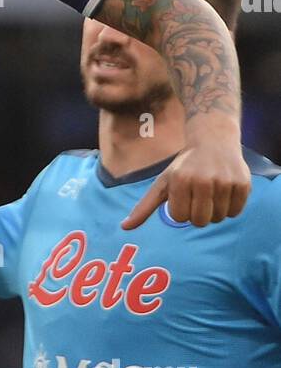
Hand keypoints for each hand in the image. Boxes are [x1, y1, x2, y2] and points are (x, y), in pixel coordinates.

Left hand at [121, 115, 249, 228]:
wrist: (214, 140)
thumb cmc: (184, 166)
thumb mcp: (162, 183)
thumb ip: (143, 207)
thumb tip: (124, 227)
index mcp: (180, 180)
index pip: (179, 217)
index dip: (181, 209)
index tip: (183, 194)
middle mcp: (203, 180)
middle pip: (200, 221)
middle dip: (197, 213)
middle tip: (198, 195)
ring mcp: (225, 182)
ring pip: (218, 218)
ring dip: (214, 210)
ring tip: (211, 190)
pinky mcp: (243, 184)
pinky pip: (235, 212)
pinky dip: (230, 206)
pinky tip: (225, 189)